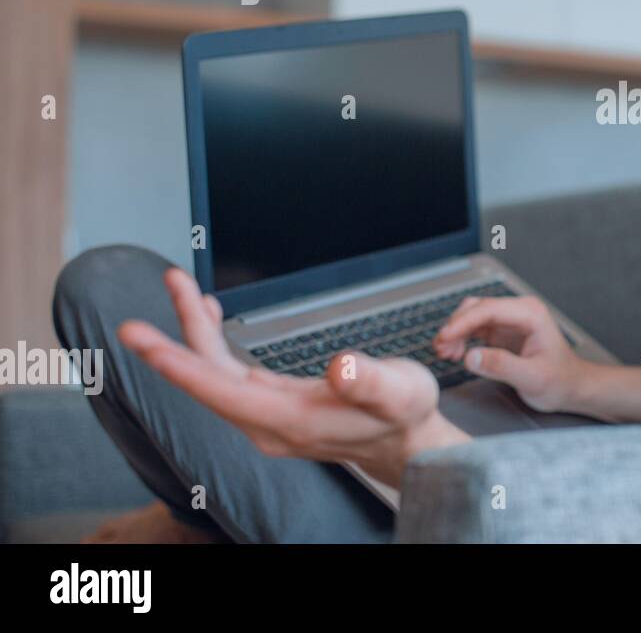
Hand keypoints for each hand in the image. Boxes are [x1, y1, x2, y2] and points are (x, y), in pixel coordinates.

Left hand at [118, 268, 469, 489]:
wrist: (406, 444)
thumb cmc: (403, 416)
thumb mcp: (400, 393)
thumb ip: (370, 382)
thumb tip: (341, 368)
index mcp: (291, 419)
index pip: (219, 390)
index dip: (178, 363)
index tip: (143, 340)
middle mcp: (268, 422)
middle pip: (208, 376)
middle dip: (179, 333)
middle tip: (161, 290)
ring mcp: (267, 415)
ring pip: (215, 373)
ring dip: (195, 331)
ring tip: (182, 287)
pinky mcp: (272, 406)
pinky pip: (227, 375)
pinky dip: (211, 344)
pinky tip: (210, 318)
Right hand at [434, 295, 585, 413]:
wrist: (570, 387)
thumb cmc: (559, 381)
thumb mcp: (532, 378)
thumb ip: (501, 366)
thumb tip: (470, 357)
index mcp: (530, 314)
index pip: (488, 309)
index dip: (462, 322)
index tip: (444, 338)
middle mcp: (519, 311)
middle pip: (477, 308)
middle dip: (455, 327)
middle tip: (439, 349)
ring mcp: (509, 320)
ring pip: (472, 316)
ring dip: (455, 332)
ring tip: (444, 353)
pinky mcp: (502, 332)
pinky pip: (474, 328)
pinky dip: (461, 338)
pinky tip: (454, 353)